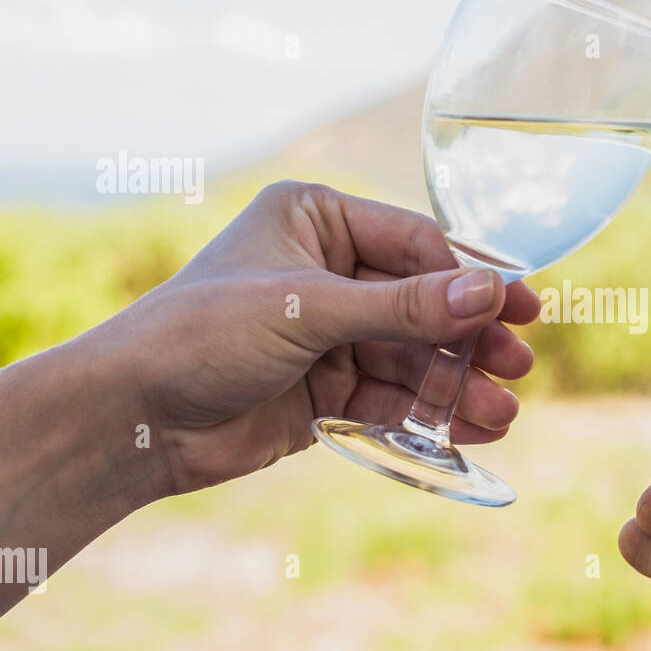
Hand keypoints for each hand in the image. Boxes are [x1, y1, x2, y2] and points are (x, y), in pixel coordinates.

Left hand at [90, 180, 539, 496]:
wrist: (133, 418)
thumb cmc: (203, 334)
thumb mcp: (308, 309)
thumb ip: (403, 306)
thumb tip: (491, 294)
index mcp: (316, 220)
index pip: (414, 243)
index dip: (468, 280)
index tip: (517, 309)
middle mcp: (326, 271)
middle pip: (421, 303)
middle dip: (467, 339)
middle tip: (517, 364)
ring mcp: (328, 334)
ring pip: (412, 357)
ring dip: (455, 386)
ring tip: (501, 414)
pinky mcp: (326, 390)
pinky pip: (392, 397)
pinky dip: (429, 413)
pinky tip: (470, 430)